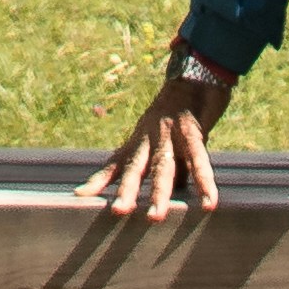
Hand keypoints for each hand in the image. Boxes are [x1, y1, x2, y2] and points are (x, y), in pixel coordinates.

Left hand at [76, 49, 231, 215]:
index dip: (100, 179)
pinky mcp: (193, 130)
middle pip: (136, 166)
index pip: (117, 161)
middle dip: (127, 190)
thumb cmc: (182, 111)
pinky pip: (199, 159)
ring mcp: (171, 132)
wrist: (196, 71)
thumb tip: (171, 191)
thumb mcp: (166, 136)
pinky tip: (208, 202)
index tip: (80, 195)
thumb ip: (165, 162)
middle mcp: (151, 136)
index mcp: (141, 137)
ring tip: (155, 217)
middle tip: (117, 212)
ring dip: (160, 192)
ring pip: (163, 166)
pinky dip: (204, 182)